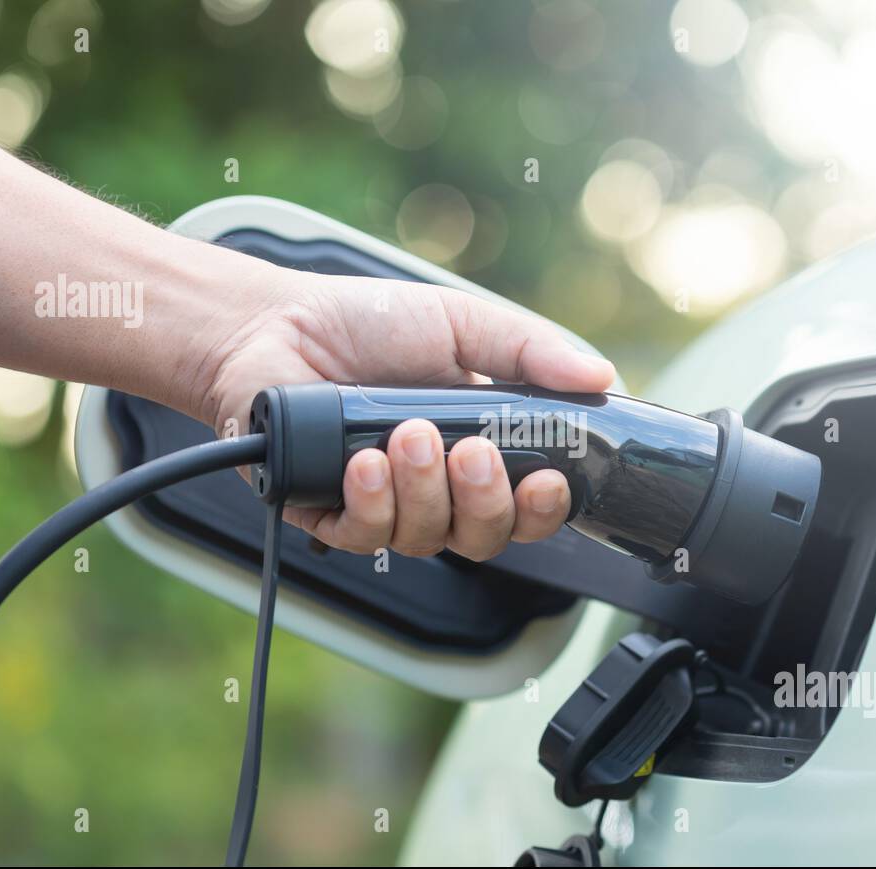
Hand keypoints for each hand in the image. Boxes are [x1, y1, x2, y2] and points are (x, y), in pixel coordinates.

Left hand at [191, 269, 615, 559]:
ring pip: (428, 539)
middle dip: (484, 501)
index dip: (543, 508)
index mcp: (480, 448)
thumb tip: (601, 377)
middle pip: (486, 536)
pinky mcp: (332, 516)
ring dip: (424, 491)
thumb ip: (531, 351)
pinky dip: (371, 502)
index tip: (547, 482)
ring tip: (403, 435)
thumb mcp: (462, 323)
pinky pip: (366, 537)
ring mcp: (386, 505)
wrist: (273, 325)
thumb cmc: (367, 323)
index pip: (528, 504)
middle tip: (468, 452)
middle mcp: (438, 488)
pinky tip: (363, 463)